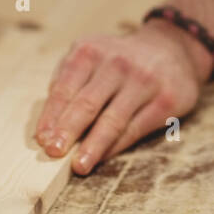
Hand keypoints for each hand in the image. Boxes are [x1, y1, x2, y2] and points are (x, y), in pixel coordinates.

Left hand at [35, 20, 210, 173]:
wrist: (172, 47)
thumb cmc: (119, 60)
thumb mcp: (91, 55)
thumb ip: (68, 82)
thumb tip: (48, 125)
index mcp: (91, 51)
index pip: (65, 88)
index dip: (51, 116)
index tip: (41, 139)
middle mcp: (117, 64)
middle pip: (87, 103)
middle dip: (68, 130)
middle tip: (53, 152)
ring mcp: (143, 82)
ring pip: (113, 120)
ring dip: (93, 145)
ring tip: (79, 165)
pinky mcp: (165, 101)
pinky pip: (135, 128)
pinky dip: (116, 146)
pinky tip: (102, 157)